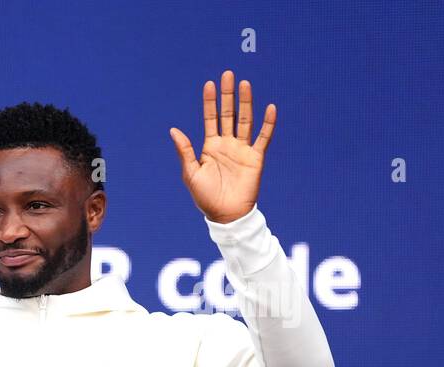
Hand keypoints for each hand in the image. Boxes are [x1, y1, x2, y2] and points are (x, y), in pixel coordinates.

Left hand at [169, 70, 275, 223]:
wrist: (225, 215)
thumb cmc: (205, 197)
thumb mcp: (191, 173)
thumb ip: (185, 151)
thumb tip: (173, 130)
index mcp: (210, 147)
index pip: (210, 118)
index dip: (210, 102)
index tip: (209, 84)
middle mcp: (227, 144)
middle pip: (228, 114)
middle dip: (227, 95)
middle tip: (228, 75)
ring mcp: (242, 149)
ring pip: (245, 120)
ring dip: (246, 102)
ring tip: (245, 84)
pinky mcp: (256, 157)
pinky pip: (263, 137)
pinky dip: (268, 123)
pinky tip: (269, 107)